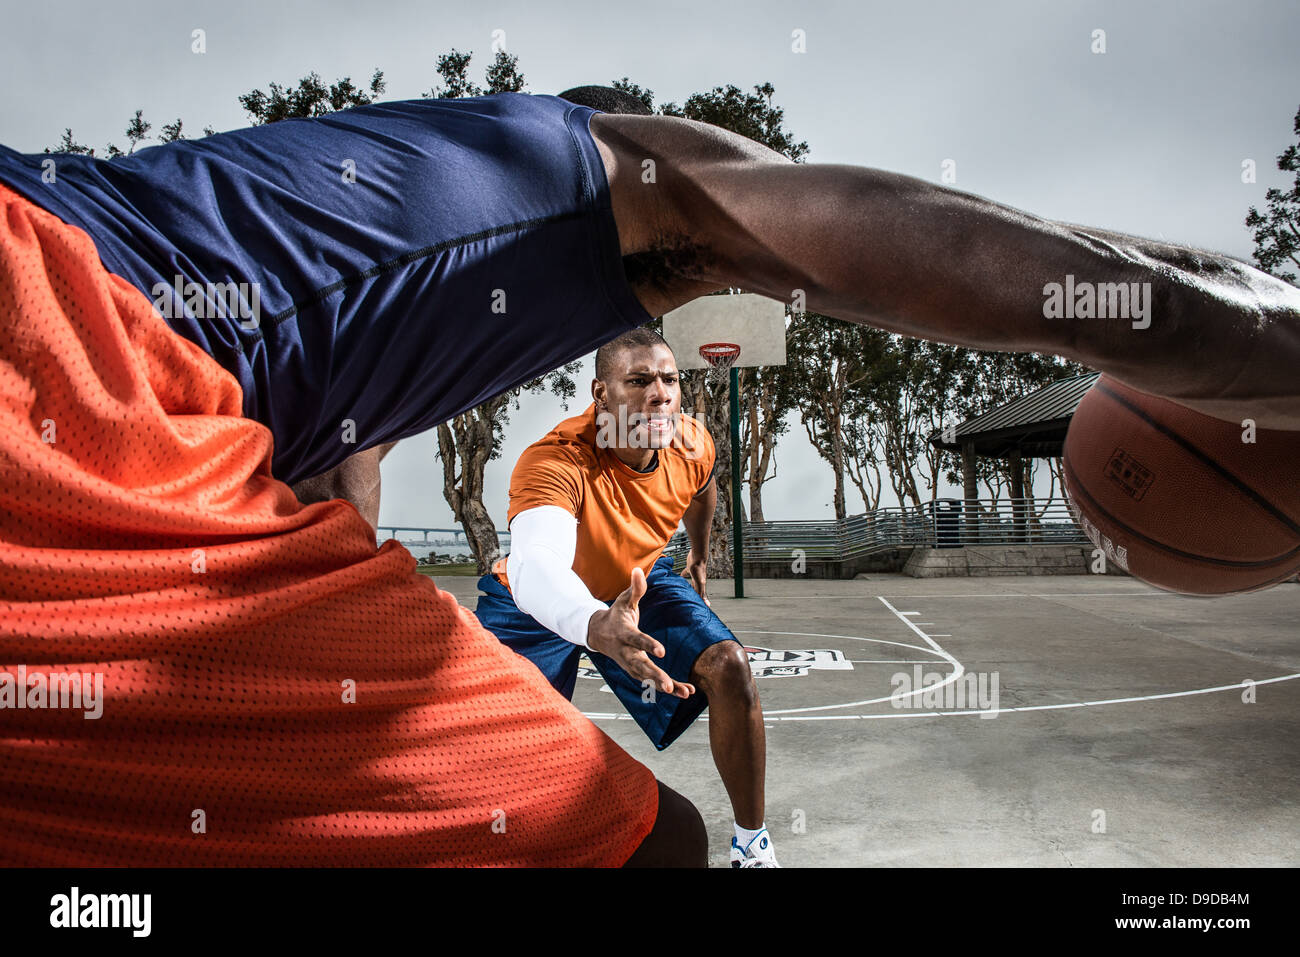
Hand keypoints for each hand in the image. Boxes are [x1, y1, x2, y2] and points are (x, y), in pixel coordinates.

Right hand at [586, 566, 693, 699]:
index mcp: (625, 633)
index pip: (637, 640)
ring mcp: (630, 663)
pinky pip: (652, 681)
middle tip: (669, 687)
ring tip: (684, 692)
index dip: (648, 645)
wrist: (598, 633)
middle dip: (656, 677)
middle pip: (641, 666)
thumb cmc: (615, 616)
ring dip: (665, 686)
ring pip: (648, 678)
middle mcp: (627, 652)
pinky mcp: (636, 670)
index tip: (662, 652)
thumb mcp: (623, 600)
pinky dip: (668, 687)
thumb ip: (635, 588)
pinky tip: (684, 692)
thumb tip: (638, 570)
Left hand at [685, 549, 709, 606]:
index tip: (705, 606)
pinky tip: (680, 576)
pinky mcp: (690, 568)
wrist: (698, 556)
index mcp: (700, 584)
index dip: (703, 601)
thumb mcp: (699, 583)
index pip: (702, 595)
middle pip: (697, 590)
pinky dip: (683, 575)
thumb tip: (707, 603)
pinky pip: (686, 573)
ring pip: (692, 582)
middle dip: (696, 595)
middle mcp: (698, 580)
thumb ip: (701, 592)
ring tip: (687, 590)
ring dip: (689, 586)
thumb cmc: (699, 568)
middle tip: (694, 600)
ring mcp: (694, 574)